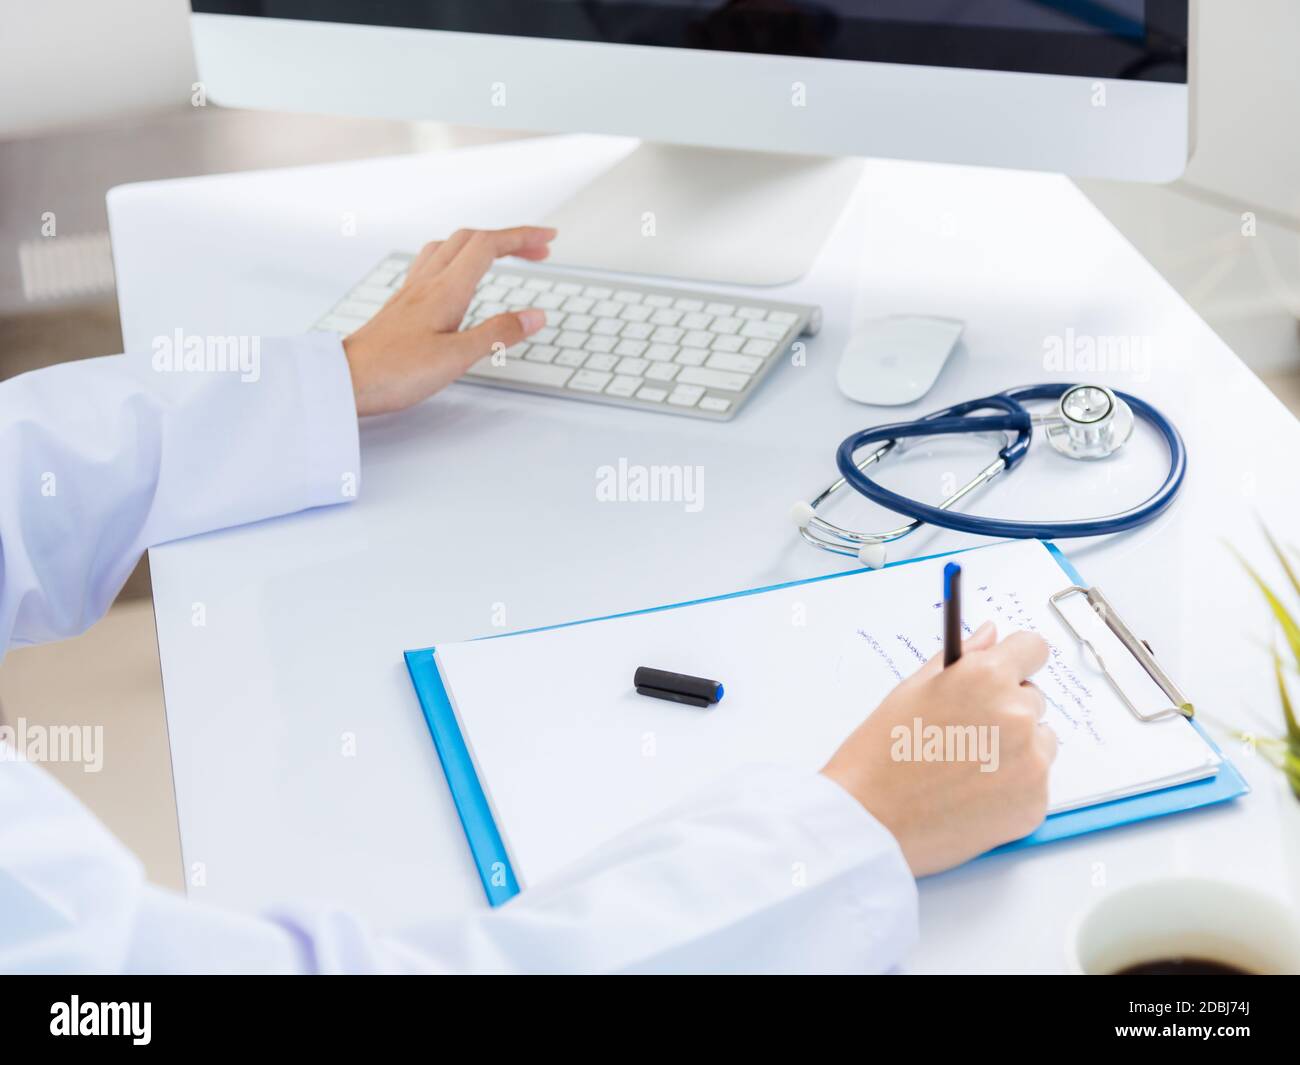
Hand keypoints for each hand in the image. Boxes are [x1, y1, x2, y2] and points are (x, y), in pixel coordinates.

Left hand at [341, 226, 555, 416]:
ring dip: (482, 243)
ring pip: (450, 246)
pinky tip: (459, 277)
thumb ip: (499, 333)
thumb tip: (535, 316)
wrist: (346, 380)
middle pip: (472, 239)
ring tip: (503, 256)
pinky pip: (432, 263)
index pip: (489, 246)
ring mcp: (412, 290)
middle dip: (509, 239)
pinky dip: (457, 258)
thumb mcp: (457, 358)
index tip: (548, 240)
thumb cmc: (394, 371)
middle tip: (537, 251)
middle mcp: (428, 282)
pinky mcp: (403, 304)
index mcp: (446, 289)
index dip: (522, 238)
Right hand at [822, 622, 1055, 877]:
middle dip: (1008, 709)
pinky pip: (1035, 783)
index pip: (1033, 648)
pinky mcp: (1035, 804)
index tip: (1005, 673)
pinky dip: (1012, 787)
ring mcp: (1031, 763)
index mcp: (986, 677)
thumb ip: (961, 658)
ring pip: (1040, 742)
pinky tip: (972, 794)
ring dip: (1016, 749)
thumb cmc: (881, 754)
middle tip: (964, 733)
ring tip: (966, 768)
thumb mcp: (912, 690)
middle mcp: (1017, 715)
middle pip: (1034, 699)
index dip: (1016, 660)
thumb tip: (990, 635)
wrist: (871, 821)